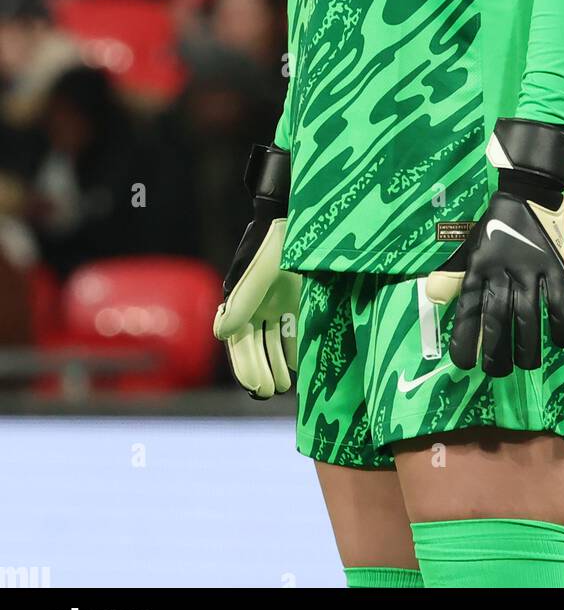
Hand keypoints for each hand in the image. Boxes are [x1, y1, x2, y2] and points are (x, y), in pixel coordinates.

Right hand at [213, 143, 299, 398]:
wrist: (297, 218)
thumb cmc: (274, 244)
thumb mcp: (260, 274)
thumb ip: (242, 303)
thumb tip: (220, 333)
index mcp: (239, 300)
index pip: (239, 340)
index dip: (245, 364)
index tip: (255, 387)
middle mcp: (254, 304)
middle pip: (254, 344)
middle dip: (261, 368)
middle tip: (271, 392)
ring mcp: (274, 301)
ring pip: (272, 339)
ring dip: (276, 362)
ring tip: (285, 385)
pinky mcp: (294, 296)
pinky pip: (290, 327)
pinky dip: (292, 346)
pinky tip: (298, 365)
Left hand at [425, 119, 563, 376]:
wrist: (527, 193)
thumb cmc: (493, 228)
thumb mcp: (467, 248)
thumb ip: (452, 274)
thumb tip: (432, 296)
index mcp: (478, 268)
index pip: (468, 311)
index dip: (465, 340)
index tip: (464, 364)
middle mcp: (502, 271)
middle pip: (498, 320)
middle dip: (496, 353)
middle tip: (497, 372)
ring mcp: (531, 269)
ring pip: (529, 317)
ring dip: (528, 348)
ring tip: (526, 363)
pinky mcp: (556, 267)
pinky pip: (561, 302)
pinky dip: (563, 325)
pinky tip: (562, 341)